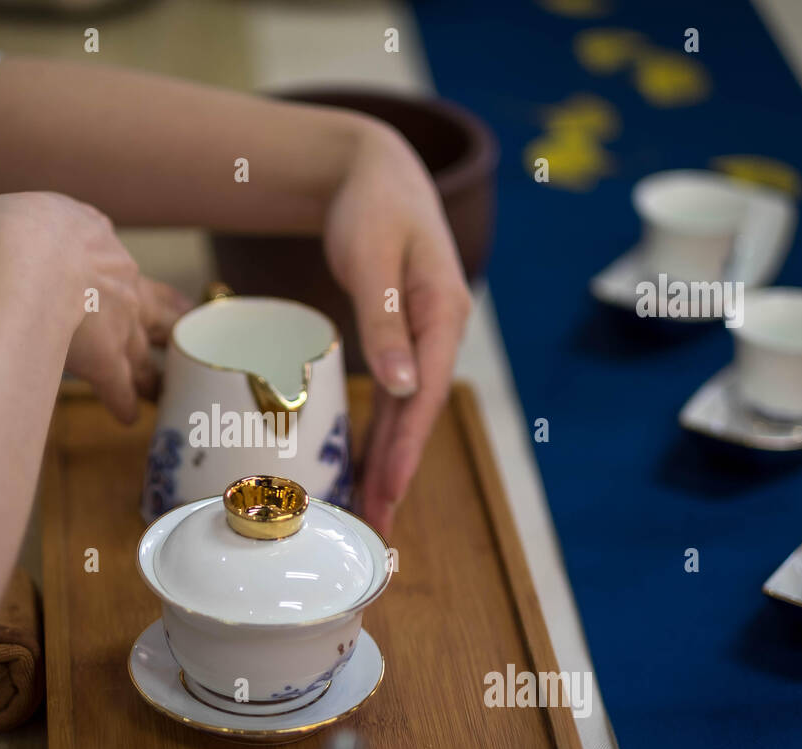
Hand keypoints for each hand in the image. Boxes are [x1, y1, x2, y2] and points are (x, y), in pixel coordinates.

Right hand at [0, 192, 189, 423]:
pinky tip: (127, 417)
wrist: (22, 253)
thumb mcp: (17, 218)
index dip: (130, 284)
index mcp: (99, 244)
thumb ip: (18, 235)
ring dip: (151, 375)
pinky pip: (121, 388)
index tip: (142, 296)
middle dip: (168, 334)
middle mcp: (121, 283)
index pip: (123, 270)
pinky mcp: (105, 358)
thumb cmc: (9, 230)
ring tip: (158, 392)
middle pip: (156, 314)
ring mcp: (119, 322)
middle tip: (182, 348)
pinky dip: (124, 404)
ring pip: (145, 354)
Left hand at [323, 122, 471, 535]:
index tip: (388, 492)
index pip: (426, 395)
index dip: (407, 448)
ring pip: (403, 413)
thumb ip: (385, 321)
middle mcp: (437, 333)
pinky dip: (375, 431)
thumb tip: (403, 385)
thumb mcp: (374, 258)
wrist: (373, 170)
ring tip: (368, 512)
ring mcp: (419, 339)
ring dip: (386, 460)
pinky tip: (359, 462)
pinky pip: (389, 397)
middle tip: (374, 526)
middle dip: (396, 472)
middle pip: (416, 416)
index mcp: (442, 314)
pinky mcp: (397, 340)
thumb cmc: (373, 206)